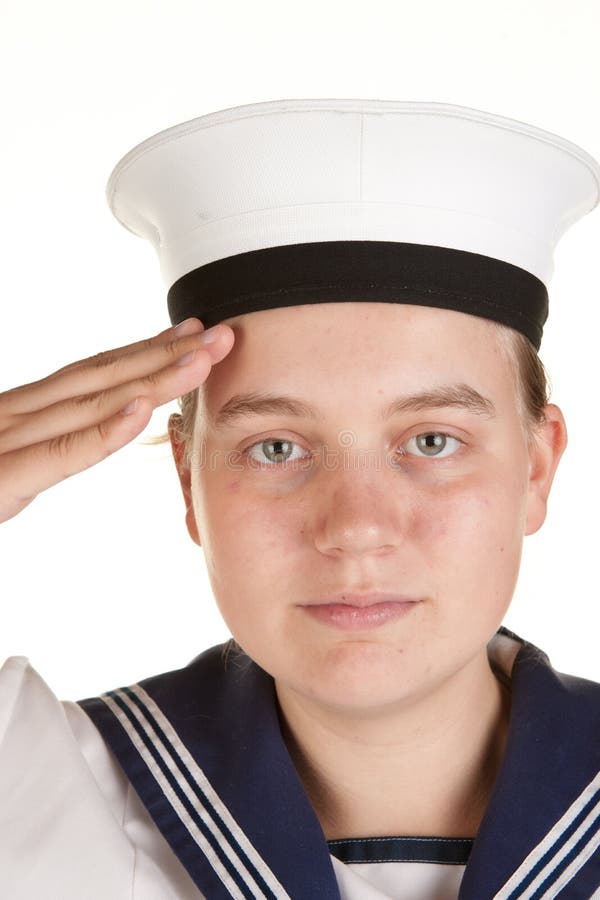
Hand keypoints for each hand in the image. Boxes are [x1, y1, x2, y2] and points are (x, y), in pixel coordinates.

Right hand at [0, 318, 233, 523]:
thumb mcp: (5, 466)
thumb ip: (42, 451)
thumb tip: (85, 436)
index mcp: (20, 412)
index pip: (93, 375)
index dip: (145, 352)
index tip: (191, 335)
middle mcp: (16, 415)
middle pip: (103, 378)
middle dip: (167, 355)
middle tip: (218, 336)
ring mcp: (8, 441)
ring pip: (93, 405)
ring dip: (153, 380)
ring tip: (200, 361)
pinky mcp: (3, 477)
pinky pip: (61, 452)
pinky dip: (105, 430)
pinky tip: (141, 410)